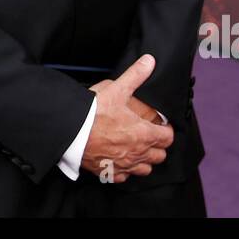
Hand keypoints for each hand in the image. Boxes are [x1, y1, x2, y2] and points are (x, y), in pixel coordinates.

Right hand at [80, 54, 173, 182]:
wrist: (71, 132)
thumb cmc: (93, 114)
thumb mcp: (117, 89)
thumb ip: (136, 75)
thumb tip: (149, 62)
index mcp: (143, 134)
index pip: (168, 138)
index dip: (166, 130)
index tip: (161, 125)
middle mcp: (137, 153)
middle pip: (160, 155)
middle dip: (158, 145)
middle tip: (151, 135)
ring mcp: (124, 165)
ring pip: (145, 169)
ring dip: (145, 160)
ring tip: (138, 149)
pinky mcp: (109, 172)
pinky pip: (124, 177)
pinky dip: (125, 170)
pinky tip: (120, 160)